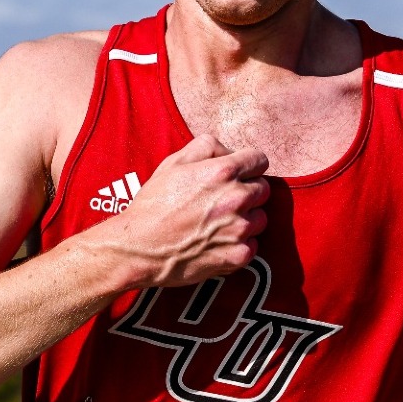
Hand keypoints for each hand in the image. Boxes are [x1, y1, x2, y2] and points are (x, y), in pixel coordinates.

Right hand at [95, 135, 268, 288]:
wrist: (139, 248)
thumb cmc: (153, 205)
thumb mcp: (174, 163)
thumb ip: (207, 146)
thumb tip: (229, 152)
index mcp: (223, 172)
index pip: (260, 160)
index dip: (248, 166)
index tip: (239, 174)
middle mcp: (236, 198)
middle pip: (263, 189)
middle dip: (248, 191)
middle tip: (223, 201)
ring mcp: (239, 229)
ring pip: (261, 218)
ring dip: (246, 218)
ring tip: (219, 223)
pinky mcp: (238, 255)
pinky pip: (253, 244)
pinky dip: (240, 244)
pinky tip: (218, 241)